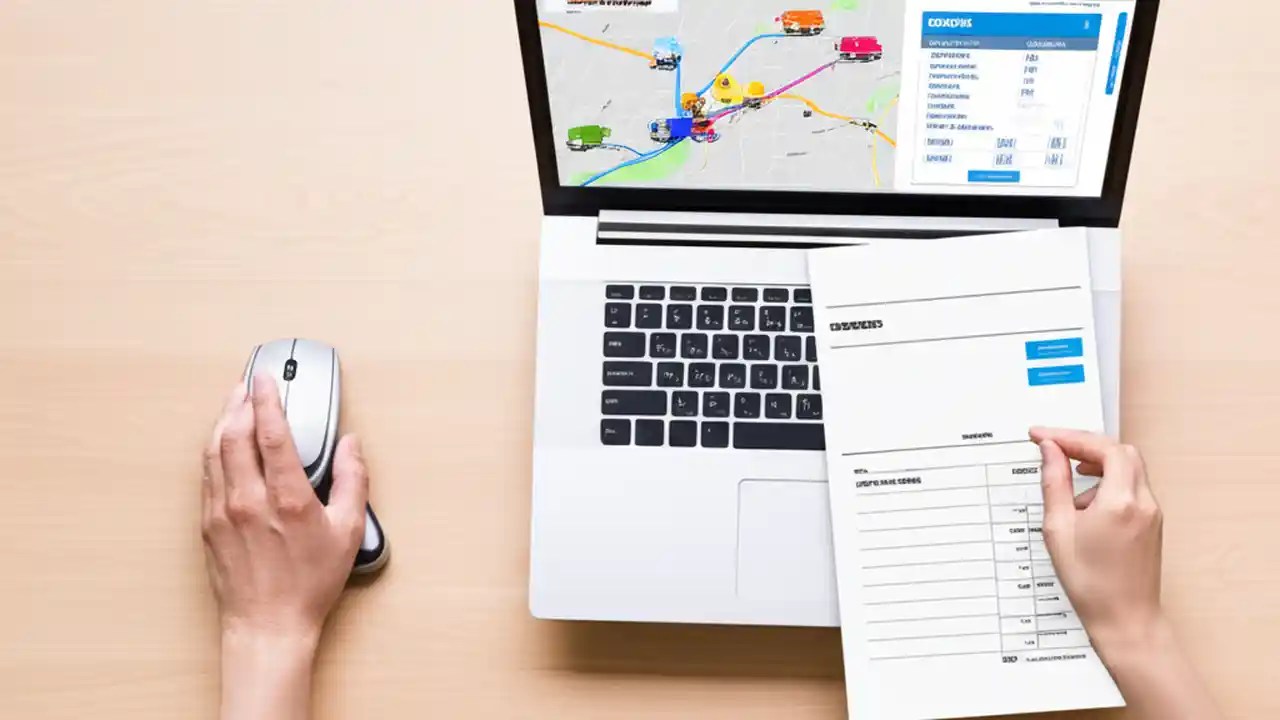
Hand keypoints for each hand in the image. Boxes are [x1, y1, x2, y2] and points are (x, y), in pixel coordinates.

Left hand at [202, 376, 368, 719]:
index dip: (268, 399)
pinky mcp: (207, 525)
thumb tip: (351, 446)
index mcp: (287, 499)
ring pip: (214, 451)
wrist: (269, 625)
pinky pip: (206, 474)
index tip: (267, 379)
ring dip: (224, 421)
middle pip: (235, 434)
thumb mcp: (347, 532)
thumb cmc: (309, 585)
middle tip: (249, 383)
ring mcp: (222, 512)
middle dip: (241, 401)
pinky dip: (214, 449)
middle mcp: (249, 501)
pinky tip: (222, 442)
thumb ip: (352, 481)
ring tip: (234, 403)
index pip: (271, 434)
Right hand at [1033, 428, 1218, 718]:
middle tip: (1056, 448)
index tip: (1042, 436)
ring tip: (1069, 484)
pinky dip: (1108, 484)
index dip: (1070, 435)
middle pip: (1121, 451)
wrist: (1125, 621)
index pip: (1102, 448)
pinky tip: (1085, 506)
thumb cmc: (1091, 584)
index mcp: (1119, 501)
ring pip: (1128, 468)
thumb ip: (1054, 483)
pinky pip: (1131, 488)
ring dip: (1098, 464)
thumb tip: (1049, 451)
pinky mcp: (1152, 523)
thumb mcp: (1058, 530)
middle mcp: (1142, 502)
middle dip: (1086, 445)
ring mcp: (1152, 513)